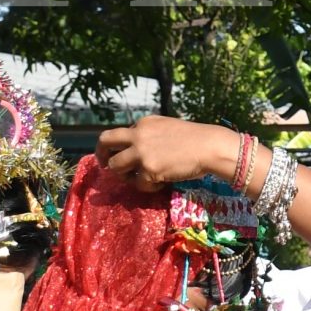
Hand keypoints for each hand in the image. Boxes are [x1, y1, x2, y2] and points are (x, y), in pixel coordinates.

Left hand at [97, 116, 237, 189]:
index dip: (113, 146)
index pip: (117, 133)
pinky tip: (159, 184)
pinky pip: (138, 183)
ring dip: (124, 175)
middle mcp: (138, 135)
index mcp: (143, 123)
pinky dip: (147, 187)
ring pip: (115, 166)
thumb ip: (149, 134)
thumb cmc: (194, 138)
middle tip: (105, 166)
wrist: (209, 147)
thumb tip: (136, 148)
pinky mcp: (149, 170)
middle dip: (101, 155)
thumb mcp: (166, 127)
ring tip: (139, 178)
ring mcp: (142, 153)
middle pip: (105, 142)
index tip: (113, 154)